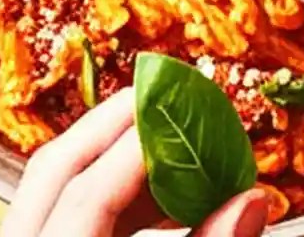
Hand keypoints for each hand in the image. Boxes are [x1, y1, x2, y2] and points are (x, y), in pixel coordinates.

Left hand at [0, 89, 268, 236]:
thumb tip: (251, 200)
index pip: (84, 193)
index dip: (140, 147)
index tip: (191, 109)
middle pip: (55, 166)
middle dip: (117, 124)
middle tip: (174, 94)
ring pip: (52, 182)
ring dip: (116, 157)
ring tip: (179, 148)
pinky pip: (61, 209)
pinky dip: (110, 195)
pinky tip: (160, 196)